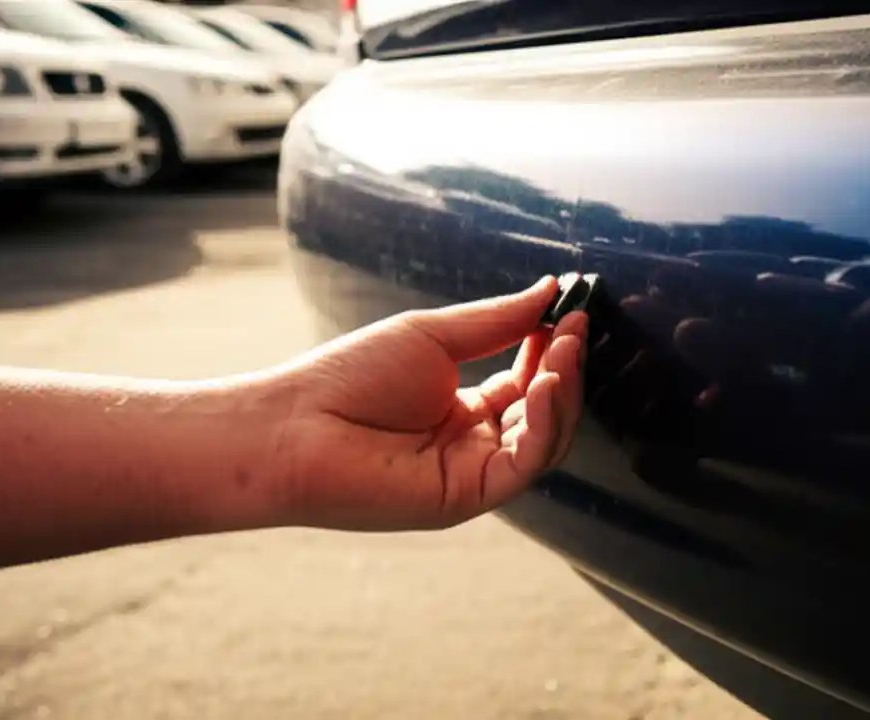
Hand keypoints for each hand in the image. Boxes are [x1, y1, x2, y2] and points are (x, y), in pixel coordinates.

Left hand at [258, 277, 586, 529]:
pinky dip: (545, 424)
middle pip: (544, 411)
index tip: (572, 310)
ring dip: (564, 393)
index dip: (553, 348)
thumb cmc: (349, 378)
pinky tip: (545, 384)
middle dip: (564, 367)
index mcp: (463, 408)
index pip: (528, 381)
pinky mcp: (470, 496)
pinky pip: (526, 463)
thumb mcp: (432, 336)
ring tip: (565, 349)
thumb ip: (496, 320)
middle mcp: (473, 443)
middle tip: (576, 327)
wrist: (294, 428)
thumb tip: (550, 290)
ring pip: (545, 439)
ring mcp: (474, 472)